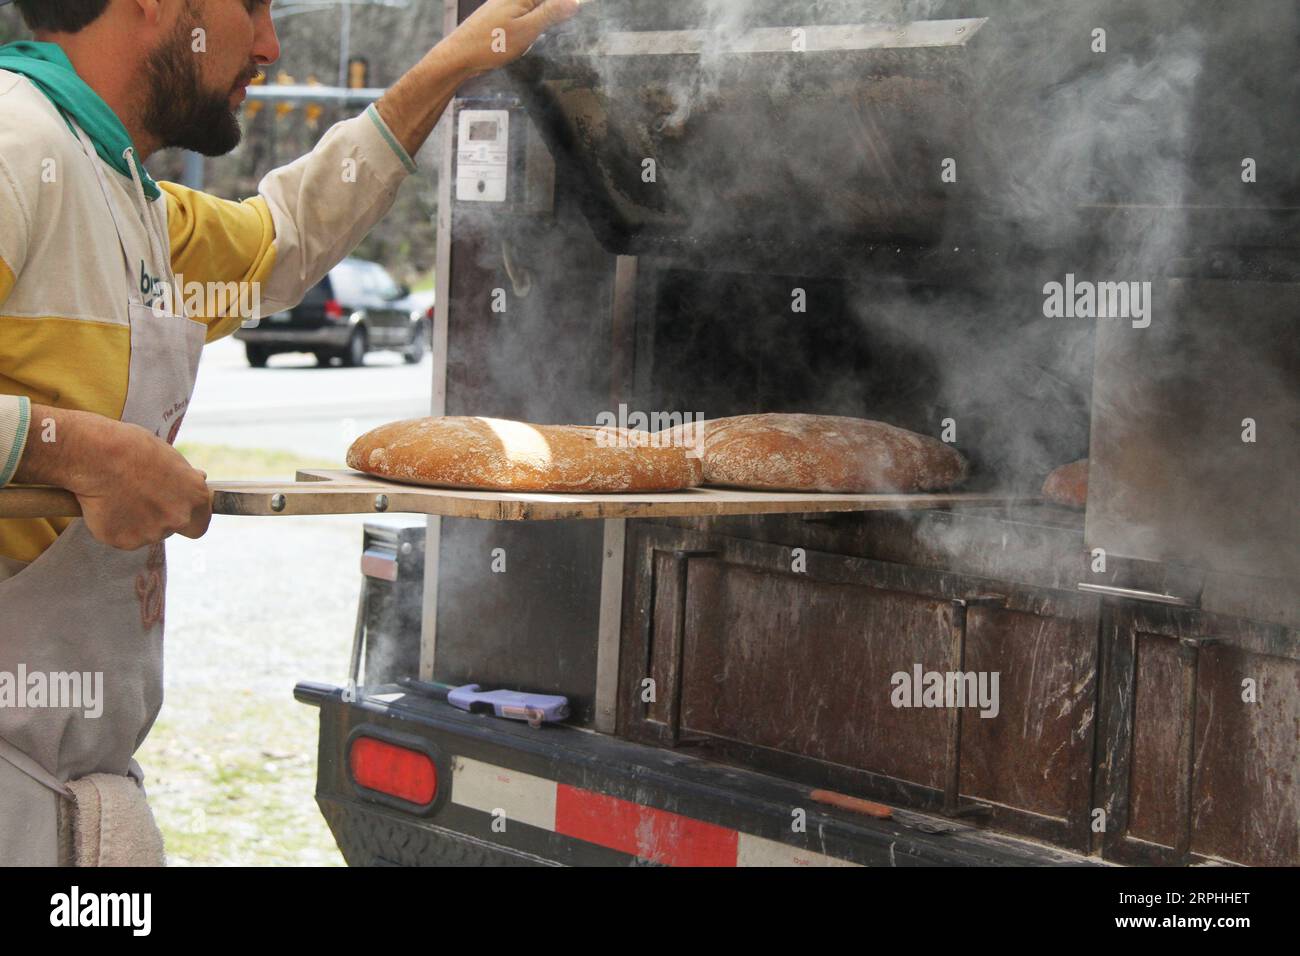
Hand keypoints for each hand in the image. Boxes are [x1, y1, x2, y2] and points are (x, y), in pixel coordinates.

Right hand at [17, 407, 211, 550]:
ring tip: (117, 494)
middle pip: (173, 528)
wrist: (94, 454)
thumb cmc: (130, 448)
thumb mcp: (168, 456)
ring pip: (145, 532)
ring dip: (134, 520)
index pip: (200, 522)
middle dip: (161, 519)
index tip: (176, 511)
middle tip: (141, 500)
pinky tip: (104, 504)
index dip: (188, 517)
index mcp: (195, 497)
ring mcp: (151, 532)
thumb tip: (199, 479)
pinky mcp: (123, 540)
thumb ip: (184, 477)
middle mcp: (178, 518)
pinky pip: (119, 536)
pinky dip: (112, 524)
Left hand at [441, 0, 582, 77]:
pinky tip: (527, 41)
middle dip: (554, 14)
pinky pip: (523, 17)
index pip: (551, 0)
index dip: (565, 6)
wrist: (458, 56)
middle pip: (543, 4)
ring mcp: (504, 6)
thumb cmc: (491, 44)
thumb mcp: (527, 29)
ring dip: (542, 23)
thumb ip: (551, 13)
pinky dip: (530, 28)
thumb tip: (575, 1)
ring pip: (533, 10)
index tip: (577, 13)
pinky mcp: (500, 19)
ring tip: (536, 39)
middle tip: (556, 29)